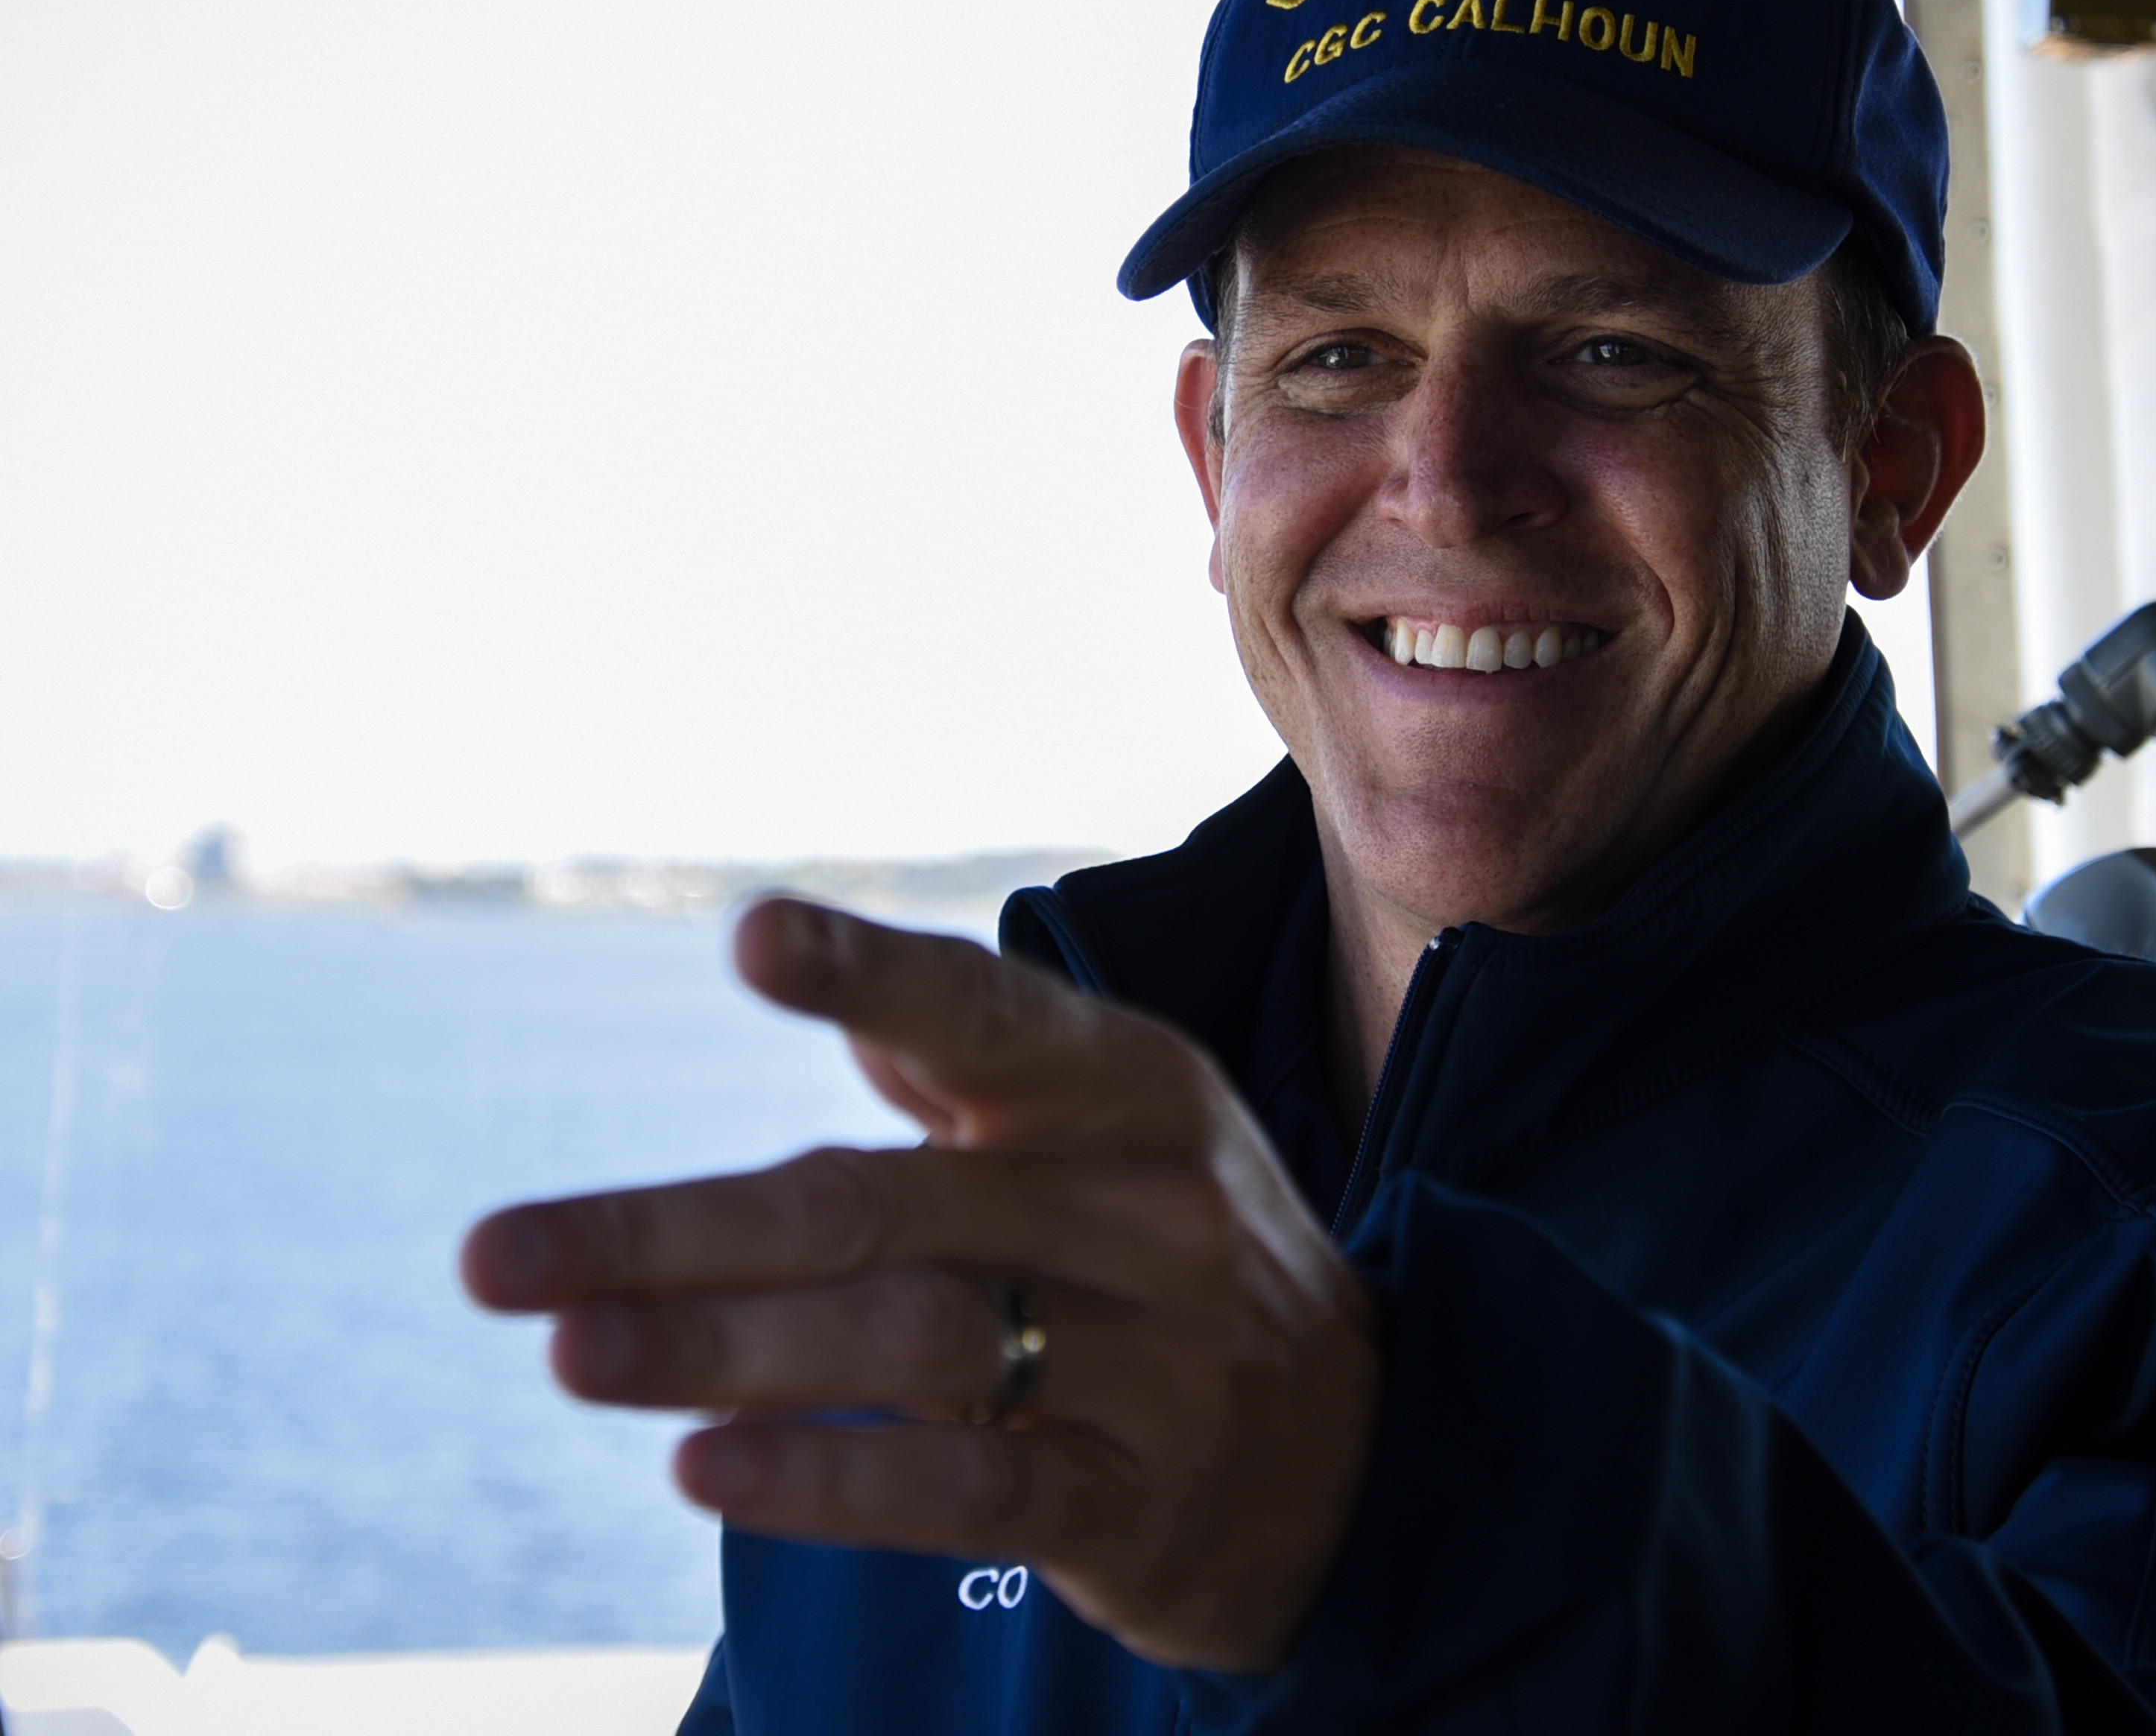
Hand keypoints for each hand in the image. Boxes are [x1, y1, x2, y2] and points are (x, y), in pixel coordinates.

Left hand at [458, 897, 1381, 1671]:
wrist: (1372, 1457)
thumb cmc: (1183, 1265)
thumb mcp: (1119, 1136)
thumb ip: (975, 1067)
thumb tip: (820, 965)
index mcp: (1135, 1091)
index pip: (990, 1020)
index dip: (869, 976)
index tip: (749, 939)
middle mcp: (1151, 1211)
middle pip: (885, 1206)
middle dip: (675, 1232)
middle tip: (494, 1258)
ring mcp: (1156, 1362)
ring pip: (915, 1341)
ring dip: (722, 1352)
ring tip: (567, 1357)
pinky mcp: (1142, 1505)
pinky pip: (973, 1486)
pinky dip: (834, 1476)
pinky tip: (710, 1471)